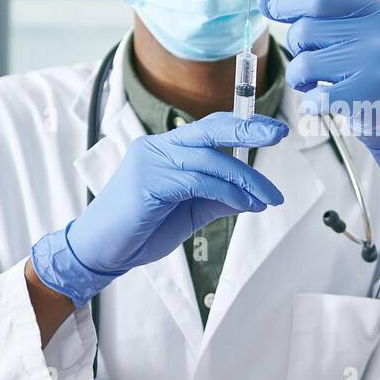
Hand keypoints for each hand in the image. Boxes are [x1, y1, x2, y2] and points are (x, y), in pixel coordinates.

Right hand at [31, 112, 286, 306]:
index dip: (243, 126)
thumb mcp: (188, 213)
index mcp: (165, 149)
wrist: (100, 252)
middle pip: (211, 129)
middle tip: (279, 134)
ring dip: (246, 179)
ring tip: (268, 197)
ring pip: (210, 160)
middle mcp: (156, 147)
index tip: (274, 131)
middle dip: (248, 130)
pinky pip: (197, 181)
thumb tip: (252, 197)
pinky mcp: (148, 183)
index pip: (210, 129)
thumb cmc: (141, 231)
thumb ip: (216, 200)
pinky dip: (226, 192)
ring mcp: (150, 162)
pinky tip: (244, 204)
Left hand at [259, 0, 379, 180]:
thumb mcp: (359, 31)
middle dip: (297, 48)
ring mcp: (375, 66)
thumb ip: (320, 15)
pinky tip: (325, 101)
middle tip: (314, 61)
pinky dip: (311, 102)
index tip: (269, 5)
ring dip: (300, 78)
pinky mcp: (366, 97)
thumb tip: (267, 1)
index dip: (286, 2)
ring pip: (303, 64)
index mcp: (377, 11)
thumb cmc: (370, 68)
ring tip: (318, 83)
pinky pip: (314, 97)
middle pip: (305, 31)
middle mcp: (379, 35)